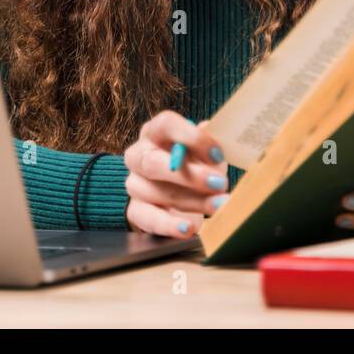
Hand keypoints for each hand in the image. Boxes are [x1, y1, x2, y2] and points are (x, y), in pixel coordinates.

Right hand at [123, 112, 228, 237]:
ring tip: (218, 206)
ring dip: (192, 202)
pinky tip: (189, 228)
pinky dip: (170, 225)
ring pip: (156, 192)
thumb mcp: (205, 152)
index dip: (192, 138)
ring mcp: (134, 183)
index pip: (166, 124)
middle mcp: (139, 154)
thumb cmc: (195, 164)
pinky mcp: (134, 210)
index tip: (217, 153)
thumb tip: (212, 135)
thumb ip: (209, 144)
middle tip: (219, 184)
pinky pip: (147, 218)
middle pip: (154, 162)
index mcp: (156, 132)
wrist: (181, 194)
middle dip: (190, 175)